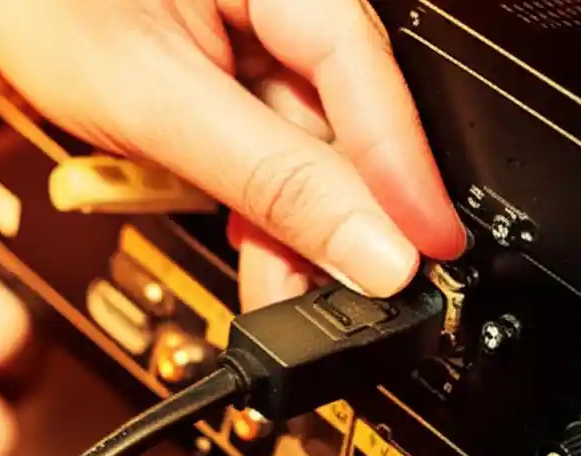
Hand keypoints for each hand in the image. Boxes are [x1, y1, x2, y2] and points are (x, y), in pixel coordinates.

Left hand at [0, 0, 465, 309]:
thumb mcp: (155, 102)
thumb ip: (269, 179)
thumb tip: (369, 249)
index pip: (370, 75)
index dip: (402, 177)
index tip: (424, 256)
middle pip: (348, 119)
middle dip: (338, 218)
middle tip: (340, 302)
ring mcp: (263, 28)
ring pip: (311, 140)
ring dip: (295, 219)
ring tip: (279, 288)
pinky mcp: (239, 62)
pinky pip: (273, 135)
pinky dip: (263, 194)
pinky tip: (253, 238)